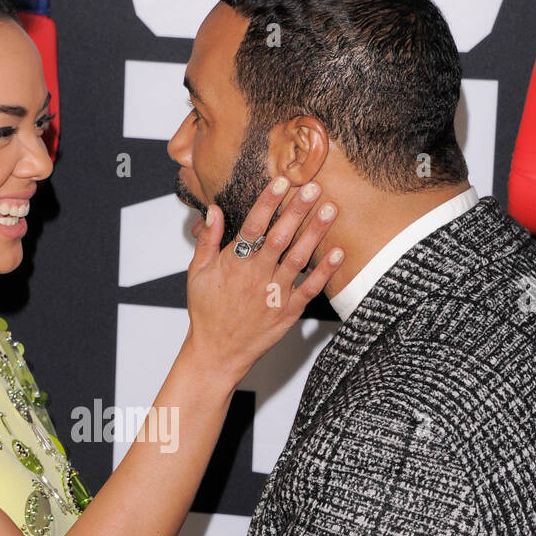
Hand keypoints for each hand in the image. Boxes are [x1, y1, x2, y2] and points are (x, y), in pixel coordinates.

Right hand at [184, 177, 342, 386]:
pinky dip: (325, 270)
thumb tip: (213, 209)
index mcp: (233, 264)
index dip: (268, 202)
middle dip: (297, 210)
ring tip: (330, 208)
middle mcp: (255, 276)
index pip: (252, 226)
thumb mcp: (197, 273)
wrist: (217, 353)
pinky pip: (310, 288)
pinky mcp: (288, 312)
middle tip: (313, 187)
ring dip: (315, 232)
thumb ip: (207, 240)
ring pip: (298, 258)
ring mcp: (274, 294)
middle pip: (280, 237)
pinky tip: (338, 251)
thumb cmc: (206, 312)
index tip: (281, 181)